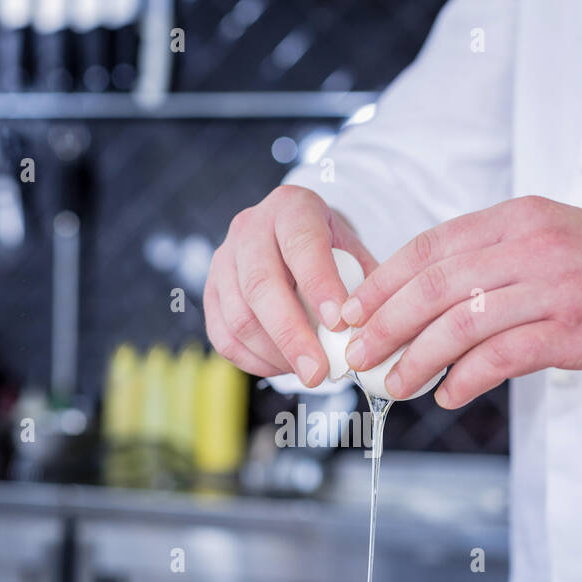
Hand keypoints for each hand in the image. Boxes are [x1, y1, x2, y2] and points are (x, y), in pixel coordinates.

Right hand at [204, 185, 378, 385]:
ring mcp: (223, 260)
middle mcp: (250, 228)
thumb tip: (371, 335)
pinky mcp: (210, 292)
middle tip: (319, 372)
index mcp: (292, 208)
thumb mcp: (355, 253)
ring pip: (239, 316)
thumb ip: (364, 288)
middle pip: (261, 285)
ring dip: (275, 354)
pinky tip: (284, 368)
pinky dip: (254, 362)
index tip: (340, 325)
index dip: (319, 285)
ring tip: (308, 373)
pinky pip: (224, 337)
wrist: (295, 239)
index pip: (301, 244)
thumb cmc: (331, 252)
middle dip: (292, 335)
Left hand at [338, 195, 581, 407]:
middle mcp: (531, 246)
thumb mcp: (554, 238)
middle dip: (384, 324)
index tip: (351, 311)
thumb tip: (435, 297)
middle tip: (358, 355)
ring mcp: (554, 288)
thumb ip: (498, 258)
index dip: (382, 281)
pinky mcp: (576, 331)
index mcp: (518, 219)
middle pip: (434, 285)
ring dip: (416, 358)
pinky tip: (448, 394)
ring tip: (394, 385)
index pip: (430, 247)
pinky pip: (502, 356)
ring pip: (460, 322)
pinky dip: (466, 378)